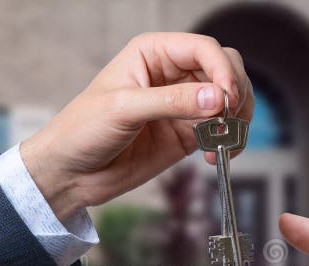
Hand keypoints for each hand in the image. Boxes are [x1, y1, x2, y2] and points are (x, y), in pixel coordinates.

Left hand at [20, 32, 253, 221]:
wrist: (70, 173)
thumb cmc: (82, 130)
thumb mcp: (123, 110)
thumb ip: (171, 102)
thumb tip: (218, 99)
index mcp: (153, 53)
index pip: (204, 49)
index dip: (223, 70)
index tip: (228, 98)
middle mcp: (172, 74)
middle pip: (225, 69)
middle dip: (236, 92)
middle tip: (229, 120)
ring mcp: (182, 105)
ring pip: (229, 100)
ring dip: (237, 119)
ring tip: (225, 141)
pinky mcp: (187, 134)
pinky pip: (221, 131)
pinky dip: (228, 142)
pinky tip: (216, 155)